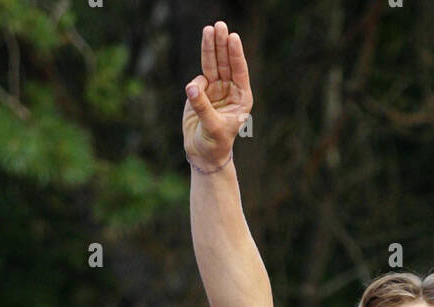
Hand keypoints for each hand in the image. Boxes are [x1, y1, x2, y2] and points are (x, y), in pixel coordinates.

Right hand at [182, 21, 252, 172]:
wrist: (203, 154)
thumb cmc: (215, 144)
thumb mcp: (212, 127)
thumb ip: (203, 107)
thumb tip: (192, 88)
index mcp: (241, 99)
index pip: (239, 71)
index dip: (235, 54)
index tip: (233, 38)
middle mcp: (230, 91)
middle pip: (225, 63)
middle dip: (222, 45)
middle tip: (219, 26)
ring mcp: (215, 90)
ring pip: (212, 65)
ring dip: (210, 48)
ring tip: (208, 29)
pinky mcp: (200, 93)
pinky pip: (198, 80)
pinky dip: (195, 84)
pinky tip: (193, 95)